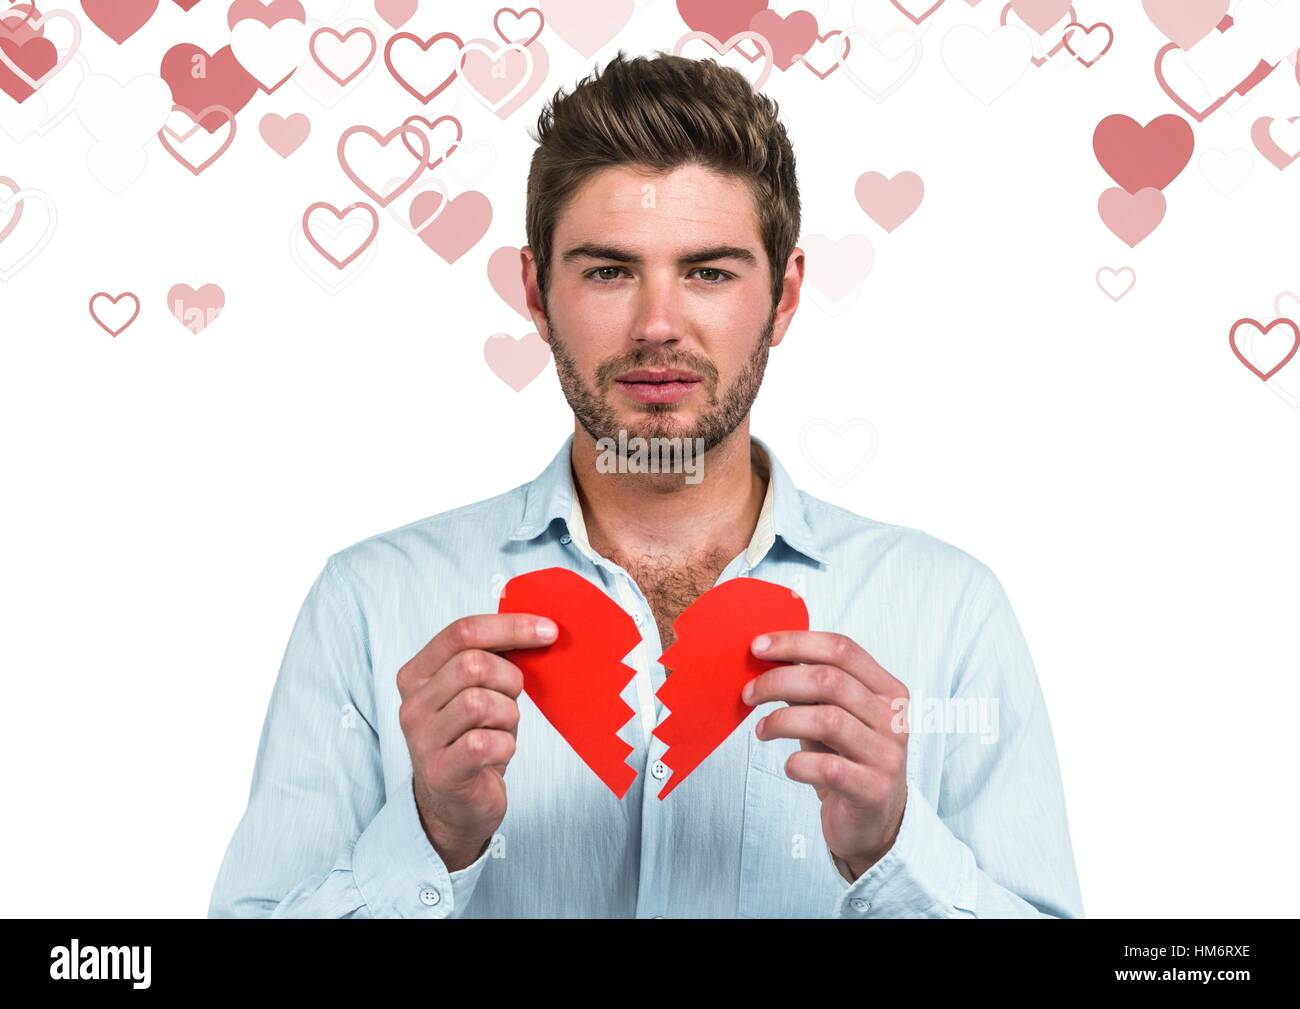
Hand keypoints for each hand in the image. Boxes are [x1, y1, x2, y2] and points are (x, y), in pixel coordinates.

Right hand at [396, 613, 556, 870]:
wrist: (456, 805)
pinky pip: (485, 743)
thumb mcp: (477, 692)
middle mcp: (412, 703)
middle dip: (509, 678)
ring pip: (479, 703)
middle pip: (472, 665)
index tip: (549, 631)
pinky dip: (505, 745)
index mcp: (417, 674)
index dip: (510, 626)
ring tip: (502, 730)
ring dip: (508, 715)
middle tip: (515, 699)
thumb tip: (539, 629)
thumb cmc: (474, 739)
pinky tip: (499, 753)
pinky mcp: (440, 771)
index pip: (462, 632)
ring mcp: (422, 739)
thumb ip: (492, 660)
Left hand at [743, 630, 908, 879]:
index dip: (795, 642)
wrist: (873, 822)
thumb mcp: (831, 716)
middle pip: (831, 680)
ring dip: (782, 721)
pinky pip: (828, 768)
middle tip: (749, 693)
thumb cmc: (846, 759)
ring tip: (762, 730)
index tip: (758, 647)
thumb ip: (810, 687)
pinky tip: (790, 766)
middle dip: (779, 681)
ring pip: (828, 720)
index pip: (842, 649)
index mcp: (887, 690)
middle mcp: (893, 718)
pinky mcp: (873, 790)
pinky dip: (798, 764)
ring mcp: (887, 755)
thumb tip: (767, 657)